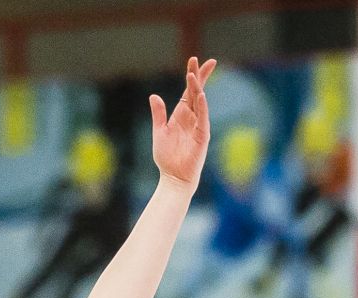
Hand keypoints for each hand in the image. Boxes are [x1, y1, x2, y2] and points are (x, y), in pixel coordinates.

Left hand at [150, 57, 215, 188]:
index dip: (192, 76)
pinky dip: (203, 107)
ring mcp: (198, 126)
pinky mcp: (202, 137)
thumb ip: (158, 114)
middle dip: (199, 76)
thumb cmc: (167, 158)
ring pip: (200, 102)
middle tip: (200, 60)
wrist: (173, 178)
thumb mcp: (159, 132)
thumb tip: (154, 96)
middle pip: (197, 92)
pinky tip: (201, 95)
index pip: (189, 91)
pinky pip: (203, 118)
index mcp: (181, 115)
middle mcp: (192, 118)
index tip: (193, 60)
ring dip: (198, 88)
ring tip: (194, 74)